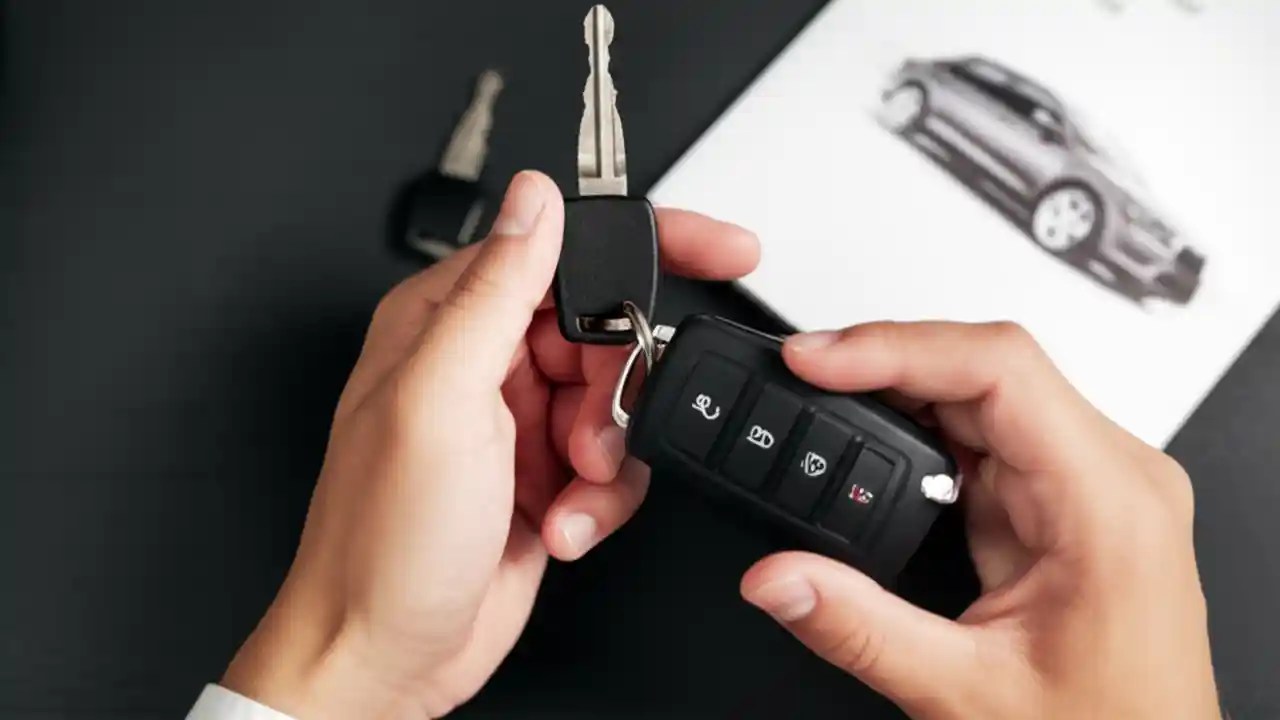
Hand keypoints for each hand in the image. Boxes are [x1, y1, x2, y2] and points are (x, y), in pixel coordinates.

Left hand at [221, 171, 758, 717]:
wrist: (386, 659)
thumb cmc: (381, 544)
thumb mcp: (440, 402)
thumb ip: (494, 292)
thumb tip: (534, 199)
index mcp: (447, 322)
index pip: (562, 249)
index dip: (645, 246)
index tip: (719, 250)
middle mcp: (482, 365)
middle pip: (606, 331)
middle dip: (621, 390)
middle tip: (589, 437)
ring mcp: (516, 424)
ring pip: (622, 400)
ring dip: (611, 456)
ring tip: (566, 491)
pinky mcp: (543, 476)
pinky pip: (616, 463)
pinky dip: (603, 500)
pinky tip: (559, 524)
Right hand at [740, 322, 1218, 718]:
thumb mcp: (969, 692)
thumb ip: (859, 628)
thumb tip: (776, 576)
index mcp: (1109, 502)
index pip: (1000, 369)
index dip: (897, 347)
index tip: (818, 359)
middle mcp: (1111, 476)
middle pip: (986, 369)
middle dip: (883, 364)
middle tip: (800, 376)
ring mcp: (1088, 484)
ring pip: (981, 393)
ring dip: (897, 391)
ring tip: (819, 401)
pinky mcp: (1061, 501)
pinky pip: (983, 433)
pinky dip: (916, 430)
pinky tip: (868, 440)